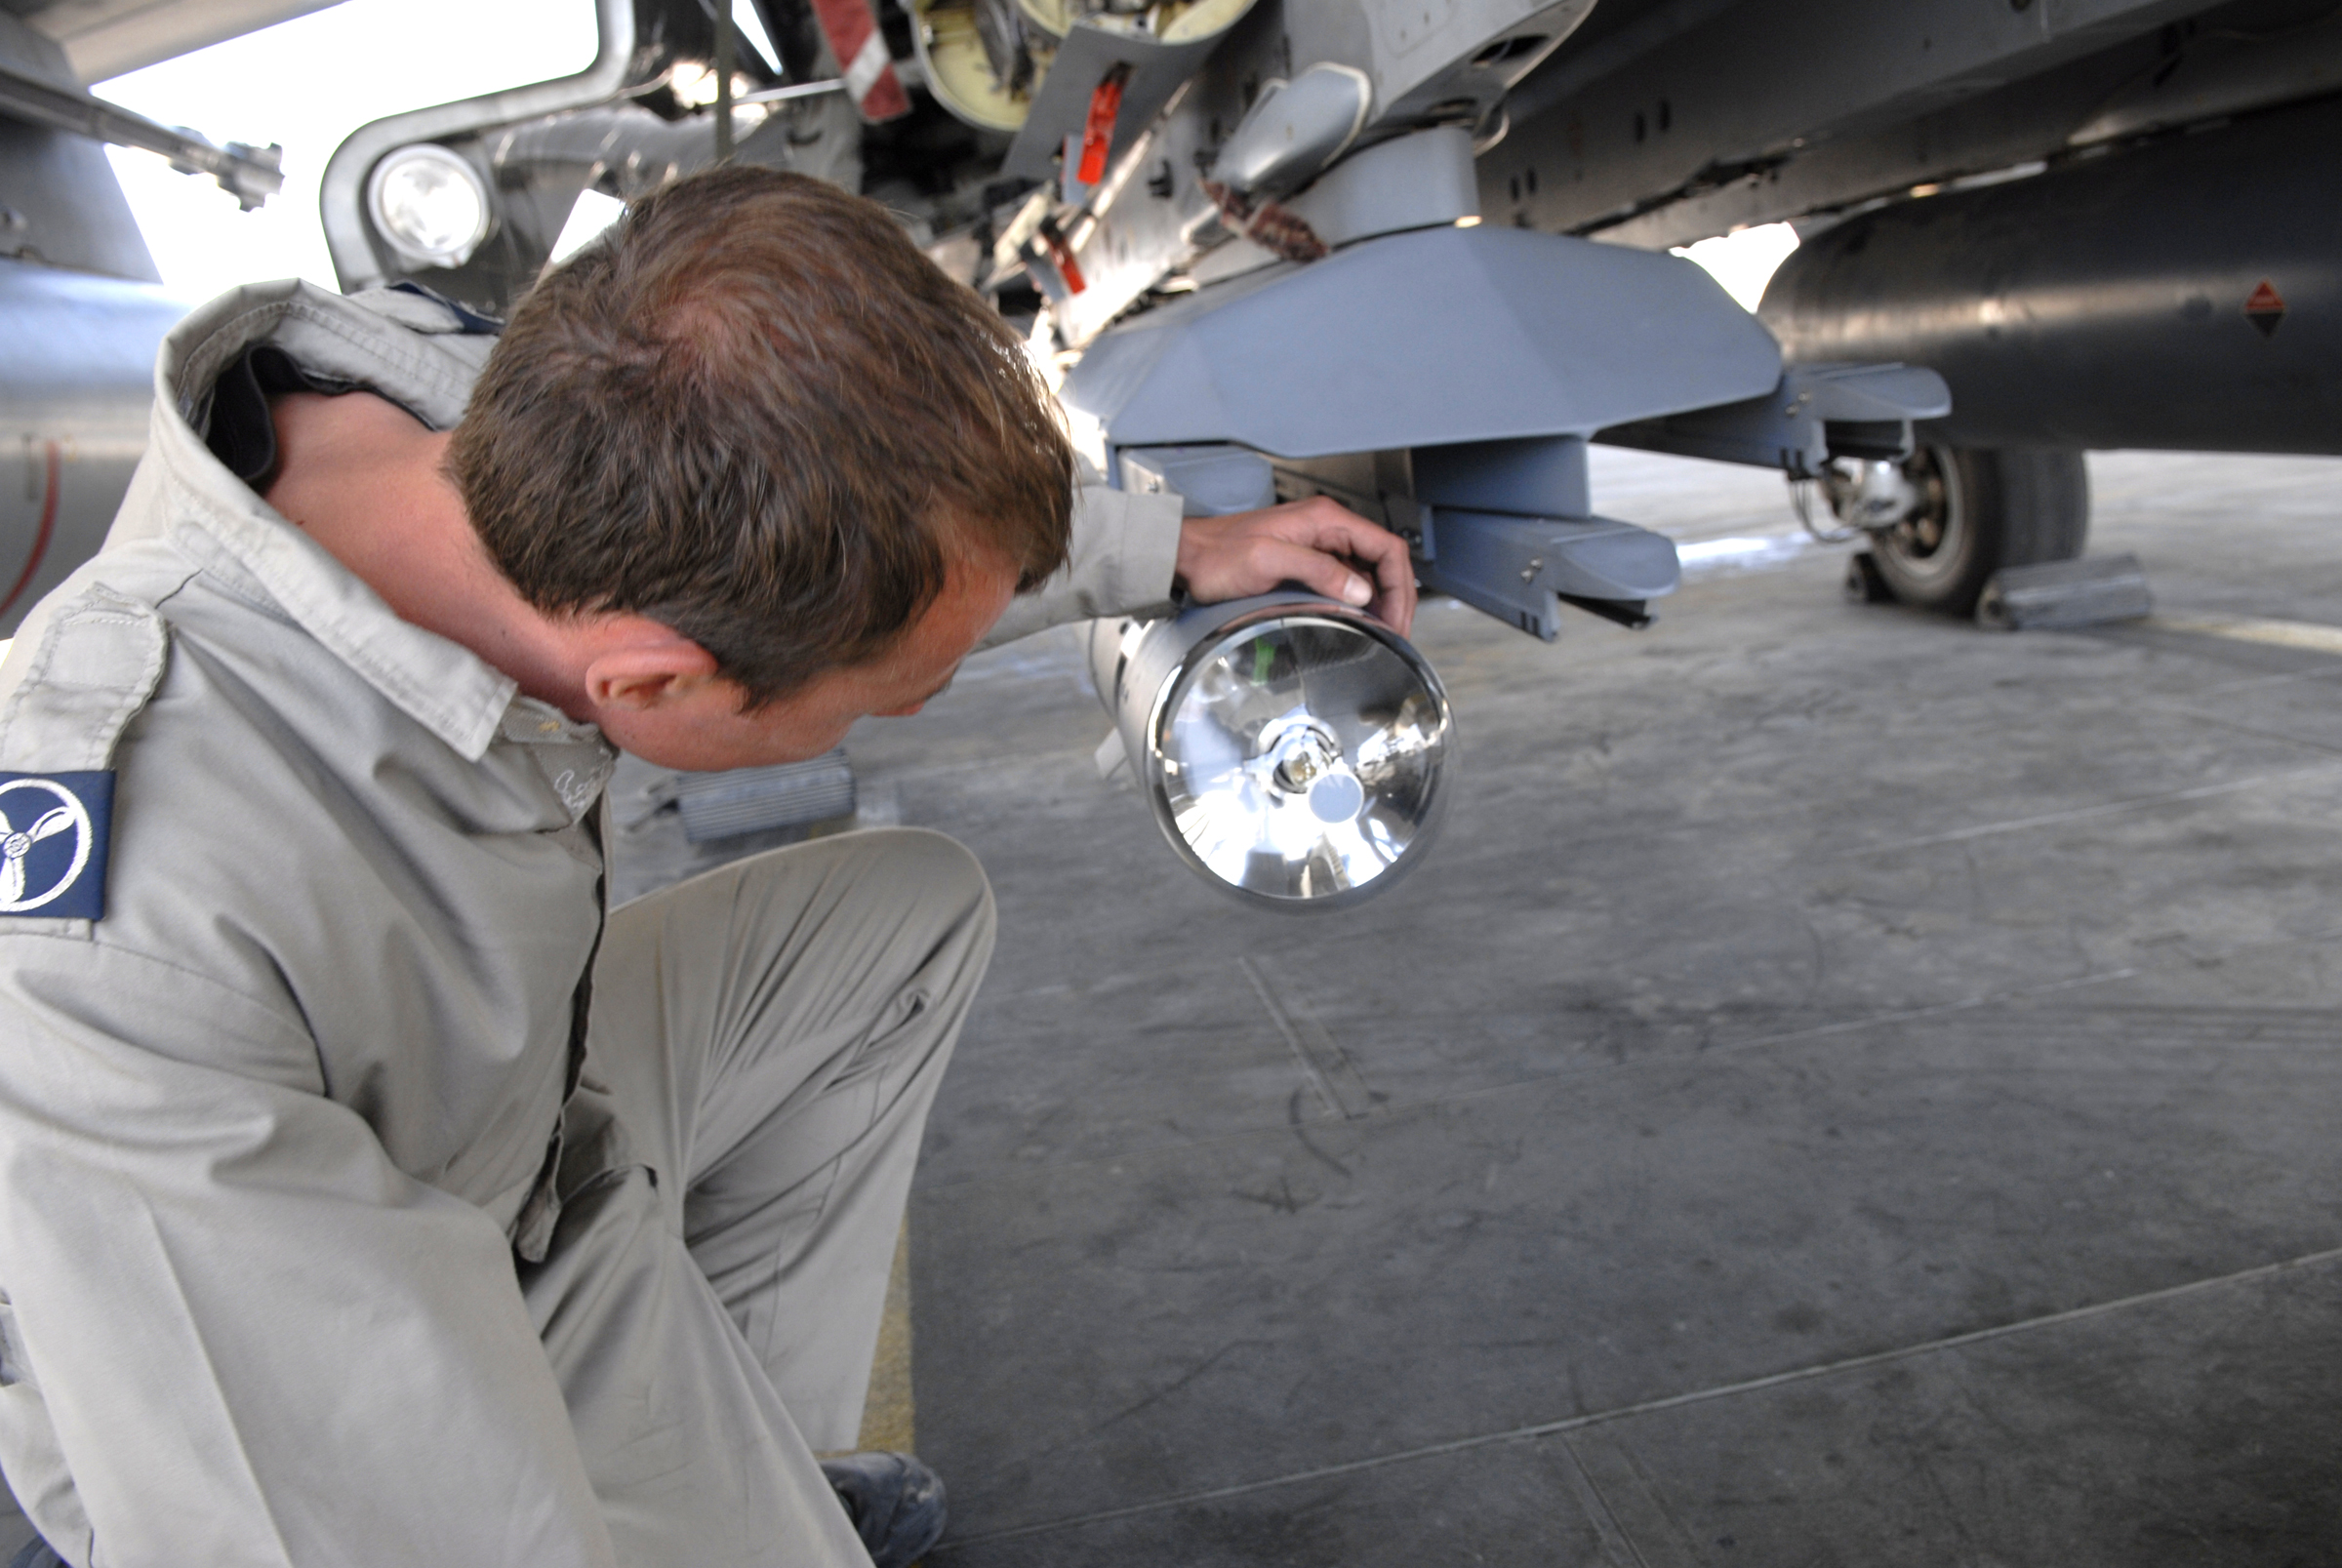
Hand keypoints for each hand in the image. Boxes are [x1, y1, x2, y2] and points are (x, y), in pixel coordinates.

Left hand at [1173, 497, 1417, 636]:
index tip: (1397, 618)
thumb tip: (1361, 591)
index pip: (1386, 547)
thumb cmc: (1217, 554)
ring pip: (1368, 572)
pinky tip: (1358, 620)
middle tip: (1396, 632)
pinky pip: (1346, 579)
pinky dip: (1359, 601)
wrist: (1188, 556)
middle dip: (1395, 597)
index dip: (1399, 586)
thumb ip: (1318, 571)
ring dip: (1380, 601)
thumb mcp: (1268, 561)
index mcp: (1325, 520)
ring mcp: (1318, 544)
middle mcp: (1326, 528)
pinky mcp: (1308, 561)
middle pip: (1383, 560)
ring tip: (1382, 631)